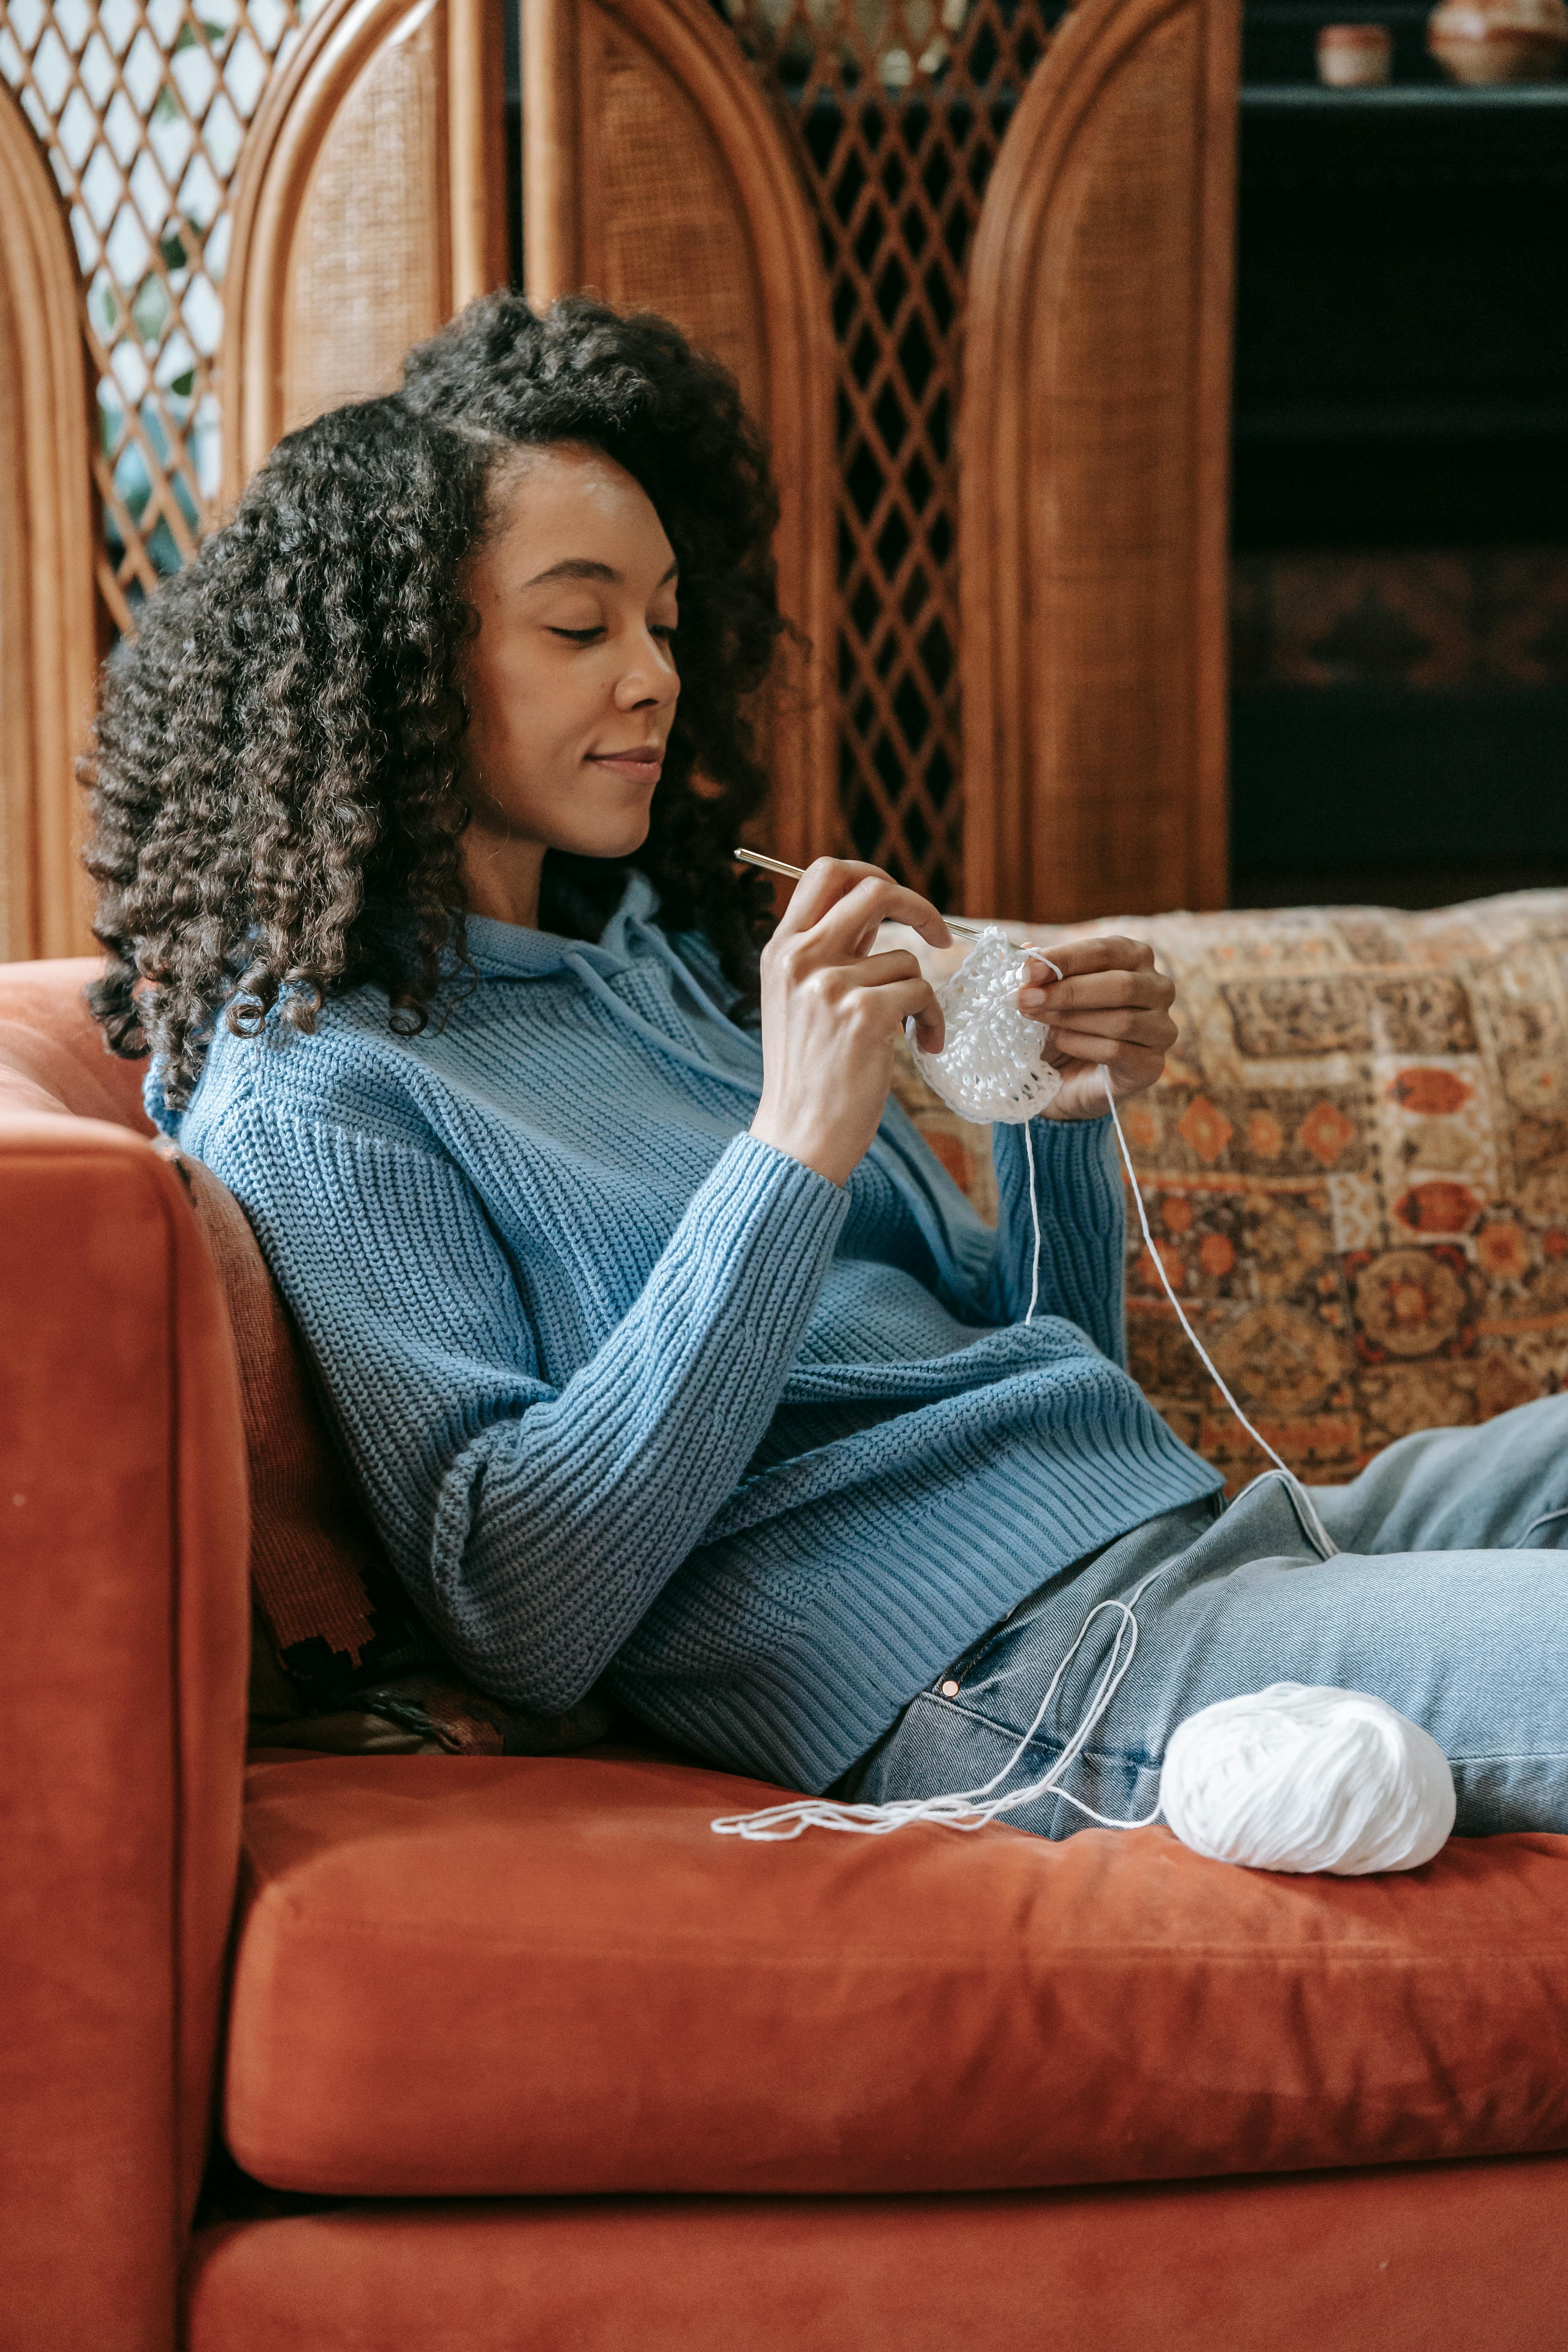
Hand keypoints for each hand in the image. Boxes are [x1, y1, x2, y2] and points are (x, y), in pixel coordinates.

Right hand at [750, 859, 950, 1185]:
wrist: (798, 1137)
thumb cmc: (808, 1075)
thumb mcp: (797, 1001)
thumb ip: (827, 953)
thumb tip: (877, 908)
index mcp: (780, 950)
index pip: (825, 873)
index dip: (871, 874)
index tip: (899, 904)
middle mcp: (799, 959)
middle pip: (871, 889)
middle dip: (918, 906)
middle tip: (939, 937)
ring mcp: (829, 985)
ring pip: (906, 958)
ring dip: (922, 995)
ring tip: (913, 1031)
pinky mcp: (864, 1016)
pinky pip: (922, 994)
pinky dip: (933, 1021)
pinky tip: (924, 1046)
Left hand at [1016, 936, 1175, 1122]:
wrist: (1069, 1077)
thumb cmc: (1064, 1022)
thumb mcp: (1049, 992)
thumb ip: (1043, 972)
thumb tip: (1026, 951)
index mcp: (1135, 958)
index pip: (1105, 951)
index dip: (1065, 959)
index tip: (1027, 970)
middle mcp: (1158, 989)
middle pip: (1121, 985)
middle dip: (1067, 992)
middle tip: (1025, 999)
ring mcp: (1161, 1029)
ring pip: (1121, 1021)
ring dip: (1069, 1020)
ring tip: (1035, 1019)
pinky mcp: (1152, 1065)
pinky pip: (1117, 1051)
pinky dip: (1081, 1046)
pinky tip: (1059, 1044)